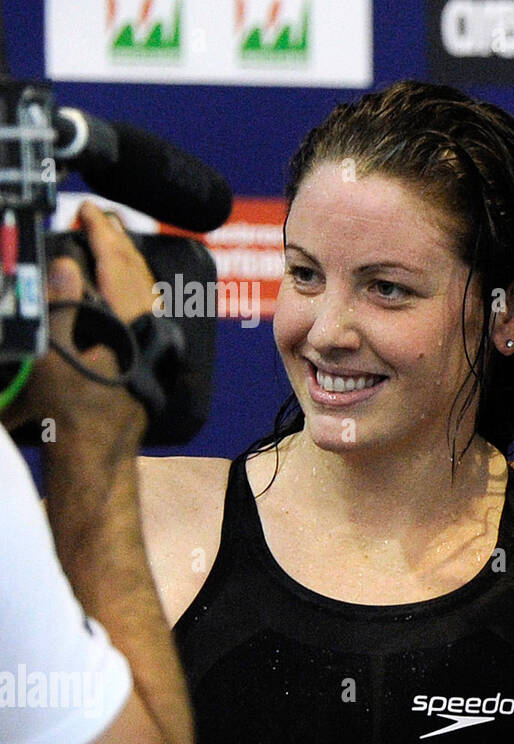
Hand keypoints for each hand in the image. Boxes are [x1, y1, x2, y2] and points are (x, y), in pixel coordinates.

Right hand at [2, 203, 156, 441]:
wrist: (96, 454)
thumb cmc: (72, 413)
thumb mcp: (51, 357)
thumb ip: (59, 307)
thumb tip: (66, 264)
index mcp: (127, 324)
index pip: (119, 265)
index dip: (103, 233)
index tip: (89, 210)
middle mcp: (148, 330)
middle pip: (138, 273)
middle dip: (119, 240)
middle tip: (101, 215)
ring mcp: (152, 344)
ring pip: (144, 291)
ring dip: (126, 261)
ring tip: (110, 239)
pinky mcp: (148, 358)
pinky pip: (142, 310)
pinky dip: (130, 288)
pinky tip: (120, 285)